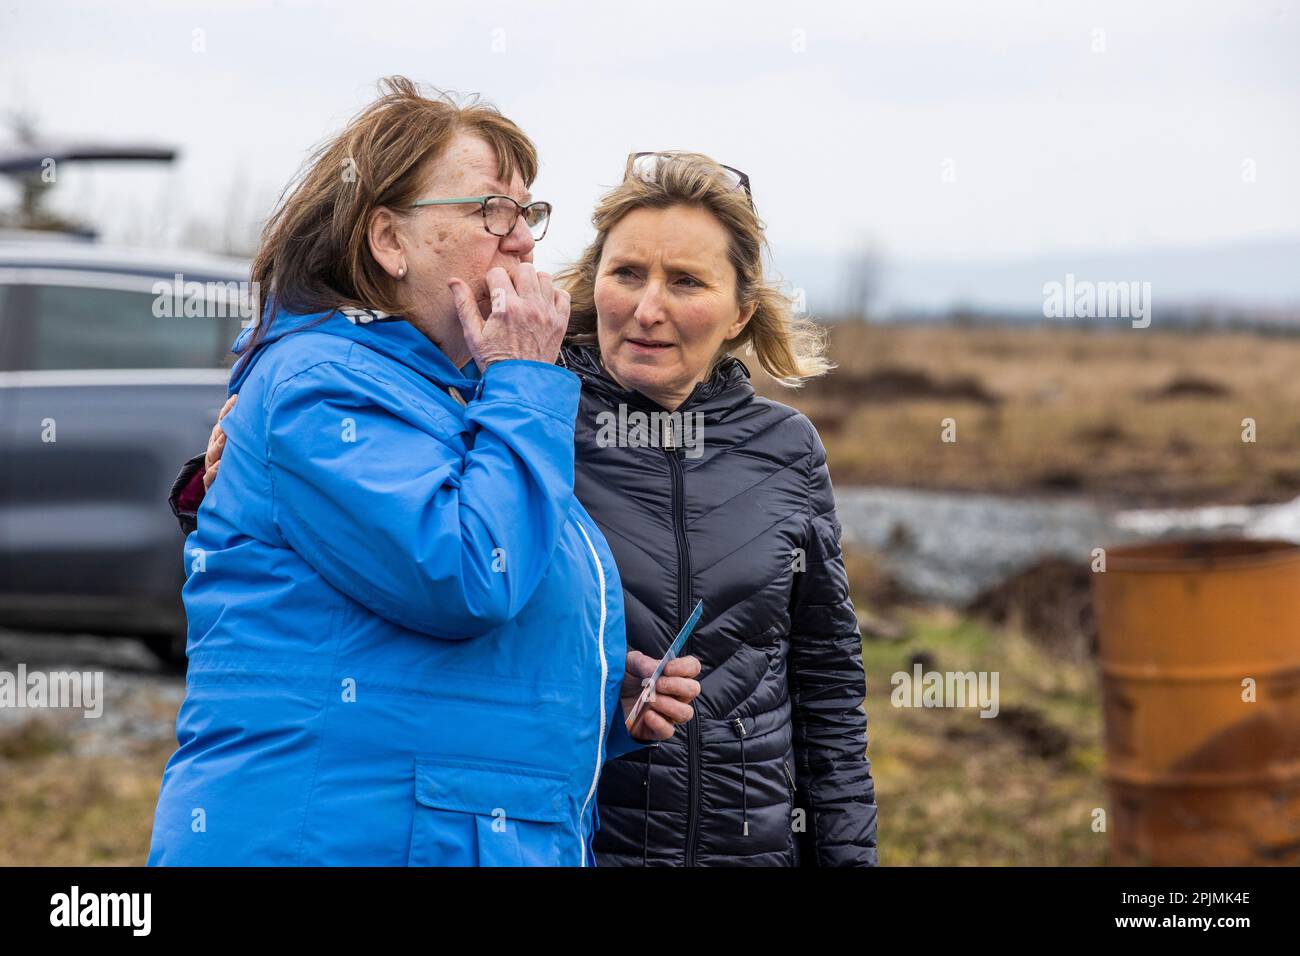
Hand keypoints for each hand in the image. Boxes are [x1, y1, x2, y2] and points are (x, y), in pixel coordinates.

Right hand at [203, 394, 236, 489]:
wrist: (227, 498)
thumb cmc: (238, 470)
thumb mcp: (241, 451)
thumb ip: (245, 434)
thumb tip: (255, 411)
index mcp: (221, 443)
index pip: (222, 424)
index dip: (227, 411)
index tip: (236, 398)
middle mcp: (215, 454)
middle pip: (216, 436)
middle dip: (223, 425)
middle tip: (231, 414)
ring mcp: (212, 468)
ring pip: (212, 454)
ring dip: (218, 446)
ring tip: (226, 438)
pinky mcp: (211, 485)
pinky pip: (210, 477)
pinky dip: (215, 471)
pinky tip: (222, 465)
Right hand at [448, 263, 568, 371]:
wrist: (520, 384)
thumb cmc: (495, 361)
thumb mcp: (473, 336)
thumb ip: (464, 305)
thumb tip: (453, 281)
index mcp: (506, 308)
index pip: (498, 273)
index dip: (492, 280)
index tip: (492, 292)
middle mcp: (529, 307)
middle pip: (524, 269)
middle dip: (514, 276)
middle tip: (510, 292)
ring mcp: (547, 313)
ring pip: (545, 277)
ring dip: (534, 283)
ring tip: (526, 296)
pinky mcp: (560, 322)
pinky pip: (562, 294)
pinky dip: (553, 295)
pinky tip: (542, 304)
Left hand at [620, 650, 701, 741]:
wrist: (604, 697)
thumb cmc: (621, 679)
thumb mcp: (628, 663)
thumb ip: (643, 662)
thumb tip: (656, 671)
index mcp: (672, 675)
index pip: (692, 668)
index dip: (684, 667)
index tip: (666, 668)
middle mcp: (675, 694)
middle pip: (693, 689)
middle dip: (676, 685)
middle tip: (657, 684)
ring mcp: (667, 713)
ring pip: (686, 712)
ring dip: (670, 705)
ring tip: (651, 700)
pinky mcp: (656, 730)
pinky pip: (668, 731)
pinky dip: (660, 723)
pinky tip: (647, 715)